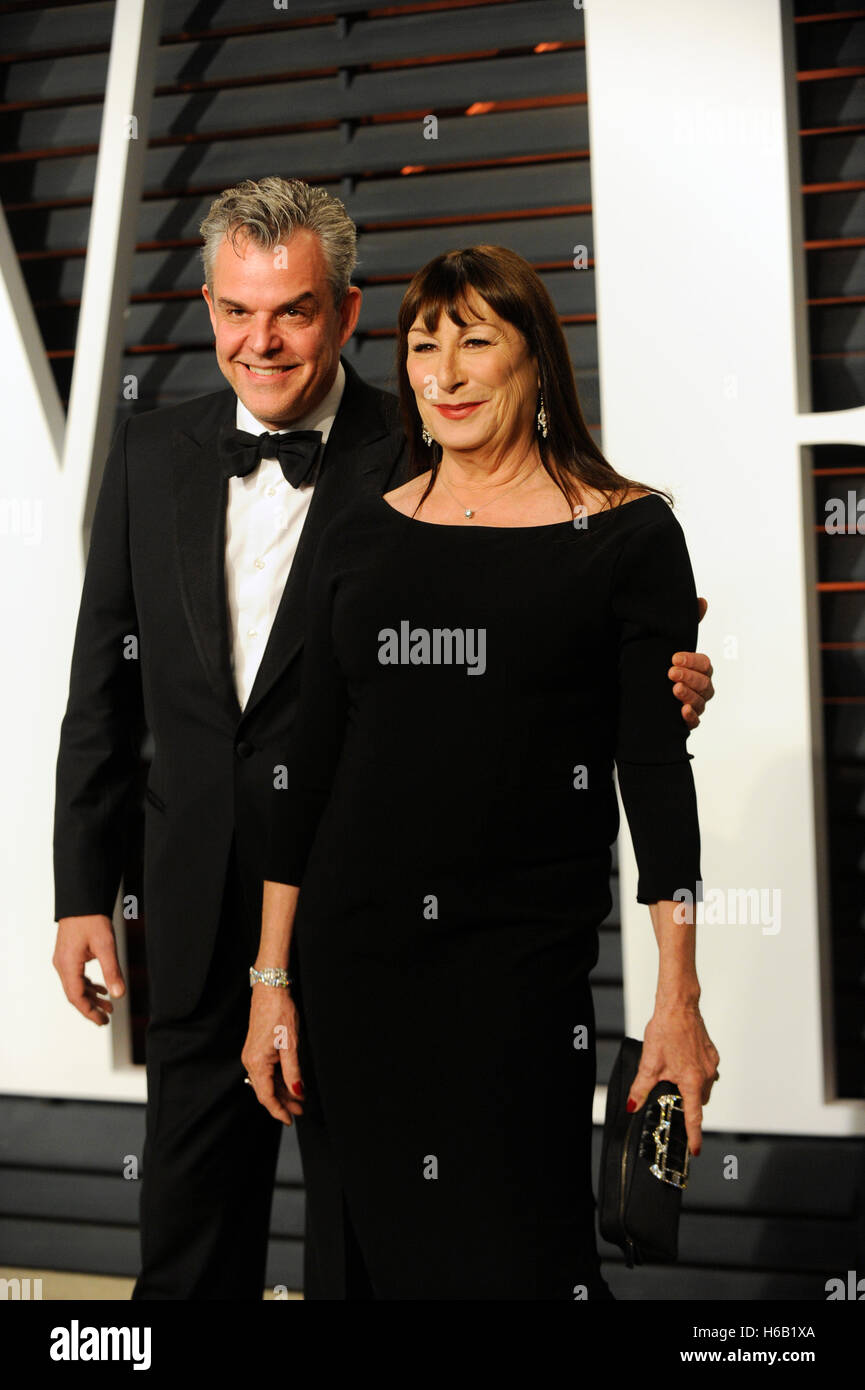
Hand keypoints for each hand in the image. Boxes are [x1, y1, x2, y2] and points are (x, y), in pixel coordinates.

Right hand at [53, 914, 125, 1024]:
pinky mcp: (68, 955)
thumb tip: (119, 995)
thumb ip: (112, 971)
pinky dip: (88, 984)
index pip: (76, 996)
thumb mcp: (106, 946)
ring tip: (108, 1006)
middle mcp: (62, 964)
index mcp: (68, 964)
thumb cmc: (91, 919)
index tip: (102, 1021)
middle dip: (91, 1007)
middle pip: (75, 994)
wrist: (82, 901)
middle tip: (106, 1019)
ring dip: (91, 996)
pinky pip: (76, 976)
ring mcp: (63, 960)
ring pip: (76, 985)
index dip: (89, 1011)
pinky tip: (101, 988)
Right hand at [241, 985, 304, 1126]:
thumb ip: (293, 1072)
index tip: (290, 1120)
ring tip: (299, 1098)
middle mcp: (250, 1062)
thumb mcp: (291, 1045)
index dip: (279, 1111)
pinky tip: (291, 1082)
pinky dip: (279, 1079)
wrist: (270, 991)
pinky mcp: (256, 1050)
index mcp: (257, 1063)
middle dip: (283, 1103)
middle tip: (300, 1110)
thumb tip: (297, 1093)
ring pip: (267, 1082)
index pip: (267, 1096)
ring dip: (282, 1091)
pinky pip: (266, 1071)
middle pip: (266, 1091)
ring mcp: (252, 1056)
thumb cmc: (280, 1013)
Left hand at [626, 1002, 719, 1157]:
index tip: (695, 1150)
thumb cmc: (666, 1030)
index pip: (694, 1117)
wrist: (678, 1006)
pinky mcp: (712, 1054)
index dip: (693, 1136)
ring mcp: (710, 1063)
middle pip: (699, 1101)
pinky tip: (682, 1062)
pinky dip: (696, 1074)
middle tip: (673, 1099)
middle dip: (688, 1105)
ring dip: (692, 1088)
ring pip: (703, 1087)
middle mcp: (705, 1074)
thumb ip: (641, 1088)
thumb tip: (633, 1105)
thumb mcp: (649, 1062)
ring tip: (674, 1075)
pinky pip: (706, 1072)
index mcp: (691, 1081)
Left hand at [669, 597, 713, 728]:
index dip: (692, 660)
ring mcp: (694, 704)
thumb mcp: (669, 644)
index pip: (704, 663)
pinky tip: (682, 711)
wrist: (639, 690)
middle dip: (689, 677)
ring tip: (674, 689)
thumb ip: (688, 624)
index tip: (674, 657)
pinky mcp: (684, 720)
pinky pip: (695, 721)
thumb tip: (702, 601)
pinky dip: (691, 717)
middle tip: (671, 672)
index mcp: (699, 668)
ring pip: (700, 701)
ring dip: (689, 694)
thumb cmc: (661, 665)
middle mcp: (700, 687)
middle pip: (705, 683)